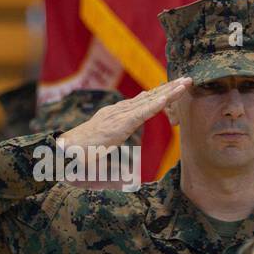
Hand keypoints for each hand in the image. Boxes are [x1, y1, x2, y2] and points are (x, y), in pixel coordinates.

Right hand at [58, 78, 191, 151]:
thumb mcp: (105, 150)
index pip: (142, 102)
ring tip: (185, 84)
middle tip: (187, 79)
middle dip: (169, 88)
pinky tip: (169, 98)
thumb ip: (118, 154)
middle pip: (149, 97)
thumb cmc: (82, 154)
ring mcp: (119, 116)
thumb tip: (128, 174)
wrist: (65, 151)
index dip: (159, 94)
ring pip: (149, 101)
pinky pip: (141, 113)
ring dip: (169, 92)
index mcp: (116, 116)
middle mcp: (118, 111)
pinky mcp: (119, 124)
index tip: (173, 88)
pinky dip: (156, 105)